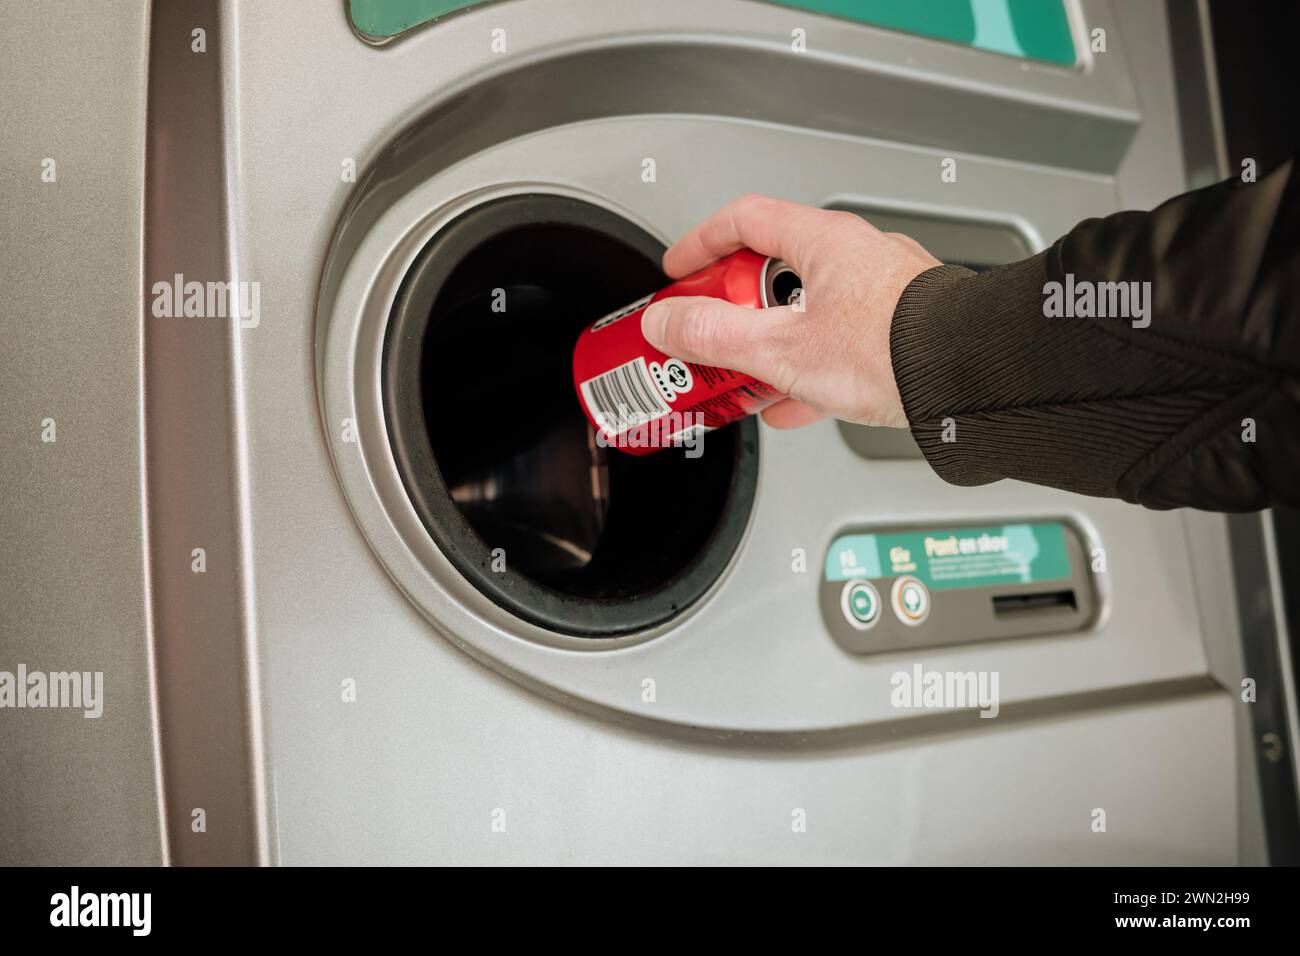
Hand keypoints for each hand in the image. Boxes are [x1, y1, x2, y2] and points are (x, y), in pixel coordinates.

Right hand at [640, 194, 940, 428]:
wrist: (974, 380)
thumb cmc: (897, 350)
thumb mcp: (783, 348)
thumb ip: (715, 335)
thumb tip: (667, 324)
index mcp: (825, 242)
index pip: (745, 220)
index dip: (702, 243)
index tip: (679, 270)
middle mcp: (858, 258)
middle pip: (773, 272)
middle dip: (732, 310)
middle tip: (708, 336)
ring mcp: (883, 294)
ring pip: (807, 313)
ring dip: (770, 345)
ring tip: (747, 378)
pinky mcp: (901, 332)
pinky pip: (840, 345)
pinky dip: (808, 370)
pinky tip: (796, 403)